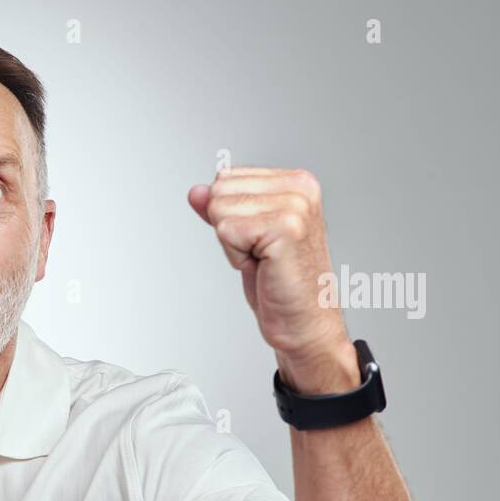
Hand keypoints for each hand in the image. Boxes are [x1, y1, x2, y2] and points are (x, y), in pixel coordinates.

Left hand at [188, 167, 346, 359]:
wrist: (303, 322)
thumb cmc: (279, 283)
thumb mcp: (244, 237)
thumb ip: (222, 209)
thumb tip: (196, 192)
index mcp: (295, 182)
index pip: (226, 178)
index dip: (230, 217)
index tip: (257, 240)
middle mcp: (299, 188)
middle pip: (220, 192)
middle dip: (229, 230)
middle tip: (260, 254)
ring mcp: (295, 206)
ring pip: (220, 211)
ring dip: (234, 246)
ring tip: (263, 261)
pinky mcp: (286, 228)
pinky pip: (227, 232)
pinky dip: (236, 257)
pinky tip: (263, 267)